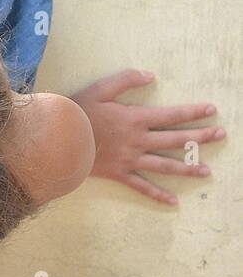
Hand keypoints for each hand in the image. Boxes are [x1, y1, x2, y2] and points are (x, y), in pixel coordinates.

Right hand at [74, 68, 225, 204]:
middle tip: (221, 135)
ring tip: (207, 171)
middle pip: (175, 140)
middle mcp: (138, 140)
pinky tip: (173, 202)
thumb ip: (125, 80)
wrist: (56, 139)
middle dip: (200, 137)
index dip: (192, 112)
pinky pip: (142, 186)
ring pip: (165, 165)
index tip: (211, 110)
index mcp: (135, 118)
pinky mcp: (119, 173)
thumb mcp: (98, 89)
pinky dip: (157, 195)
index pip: (171, 115)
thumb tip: (150, 74)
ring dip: (188, 168)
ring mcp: (130, 159)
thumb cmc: (76, 113)